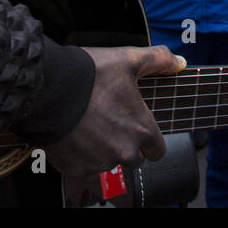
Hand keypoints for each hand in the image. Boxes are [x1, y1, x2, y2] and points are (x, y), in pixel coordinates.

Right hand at [42, 45, 184, 176]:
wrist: (47, 87)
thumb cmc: (89, 74)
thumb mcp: (128, 59)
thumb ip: (158, 61)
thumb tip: (179, 62)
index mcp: (141, 130)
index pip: (157, 150)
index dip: (148, 138)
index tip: (136, 126)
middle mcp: (123, 152)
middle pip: (133, 159)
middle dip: (125, 145)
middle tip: (110, 122)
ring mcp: (99, 163)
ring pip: (108, 163)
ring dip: (102, 150)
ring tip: (89, 125)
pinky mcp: (75, 168)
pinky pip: (84, 168)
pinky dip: (80, 156)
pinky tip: (74, 134)